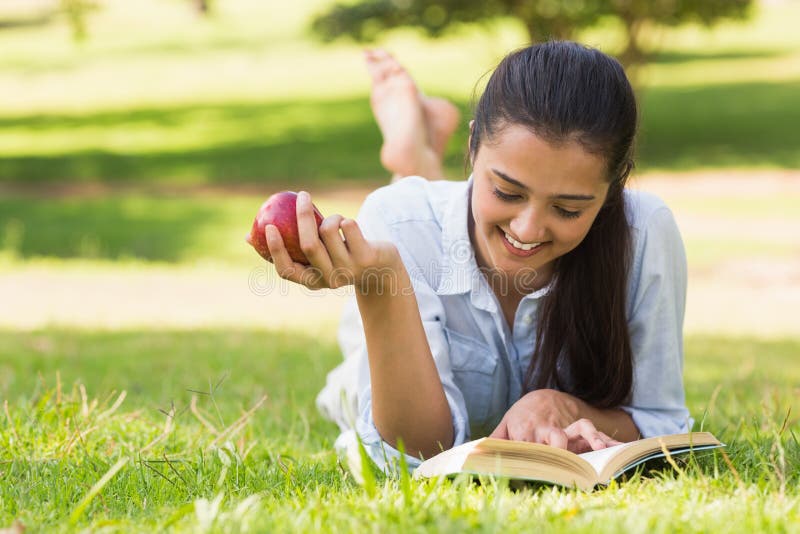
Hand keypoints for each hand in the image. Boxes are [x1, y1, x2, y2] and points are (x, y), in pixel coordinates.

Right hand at [265, 191, 399, 291]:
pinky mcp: (366, 258)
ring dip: (332, 217)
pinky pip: (349, 225)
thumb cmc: (337, 256)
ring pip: (330, 230)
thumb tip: (247, 236)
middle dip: (303, 215)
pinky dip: (347, 220)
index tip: (269, 226)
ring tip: (337, 223)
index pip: (286, 270)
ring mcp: (348, 270)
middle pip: (309, 244)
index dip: (275, 249)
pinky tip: (352, 230)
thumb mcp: (313, 254)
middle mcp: (328, 280)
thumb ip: (286, 246)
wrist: (380, 269)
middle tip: (302, 196)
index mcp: (310, 281)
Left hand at [489, 389, 621, 452]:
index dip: (530, 456)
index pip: (528, 445)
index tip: (532, 468)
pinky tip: (621, 449)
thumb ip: (494, 439)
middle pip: (554, 435)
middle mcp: (549, 429)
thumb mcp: (505, 425)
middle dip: (558, 446)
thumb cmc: (522, 417)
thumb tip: (477, 452)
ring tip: (600, 449)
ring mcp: (567, 428)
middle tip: (563, 458)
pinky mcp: (580, 430)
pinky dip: (609, 440)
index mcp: (527, 430)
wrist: (544, 398)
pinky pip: (597, 433)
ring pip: (581, 428)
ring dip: (591, 437)